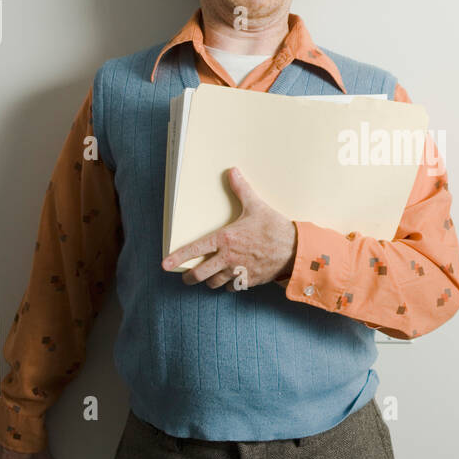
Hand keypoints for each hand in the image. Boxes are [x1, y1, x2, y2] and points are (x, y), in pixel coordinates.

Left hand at [162, 166, 297, 289]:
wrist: (294, 249)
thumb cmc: (274, 228)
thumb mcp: (256, 206)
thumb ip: (241, 189)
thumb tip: (232, 171)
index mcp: (225, 239)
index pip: (194, 250)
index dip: (177, 257)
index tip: (164, 264)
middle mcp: (227, 258)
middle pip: (199, 274)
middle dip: (189, 277)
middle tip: (185, 276)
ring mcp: (237, 271)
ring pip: (214, 283)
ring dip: (208, 281)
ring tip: (207, 278)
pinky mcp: (248, 281)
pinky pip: (231, 287)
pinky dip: (228, 285)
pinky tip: (230, 279)